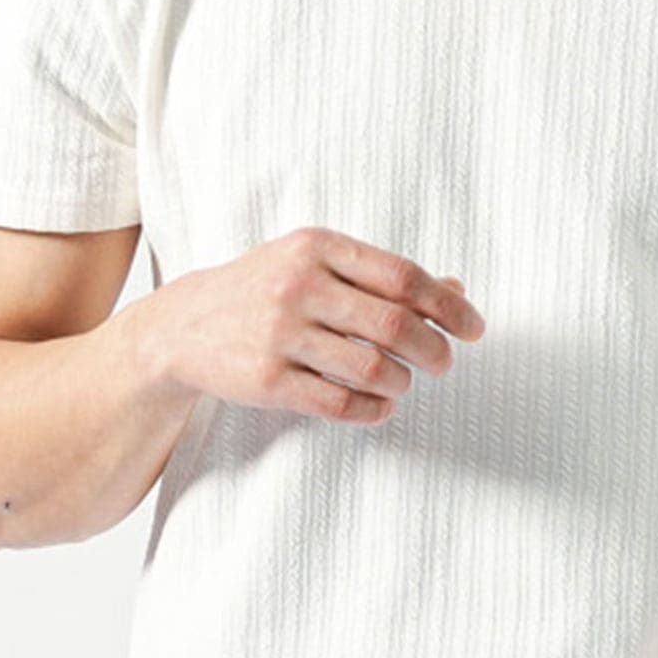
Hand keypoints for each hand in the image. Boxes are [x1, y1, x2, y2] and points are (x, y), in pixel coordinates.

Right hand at [136, 225, 484, 425]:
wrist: (183, 325)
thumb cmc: (265, 289)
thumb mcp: (317, 264)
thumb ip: (382, 275)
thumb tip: (457, 290)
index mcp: (317, 247)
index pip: (402, 276)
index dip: (447, 306)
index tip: (474, 328)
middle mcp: (298, 285)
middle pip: (395, 323)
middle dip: (434, 349)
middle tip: (444, 363)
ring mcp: (279, 333)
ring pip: (372, 367)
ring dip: (402, 382)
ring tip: (403, 383)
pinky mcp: (267, 380)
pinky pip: (339, 403)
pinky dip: (372, 410)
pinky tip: (380, 406)